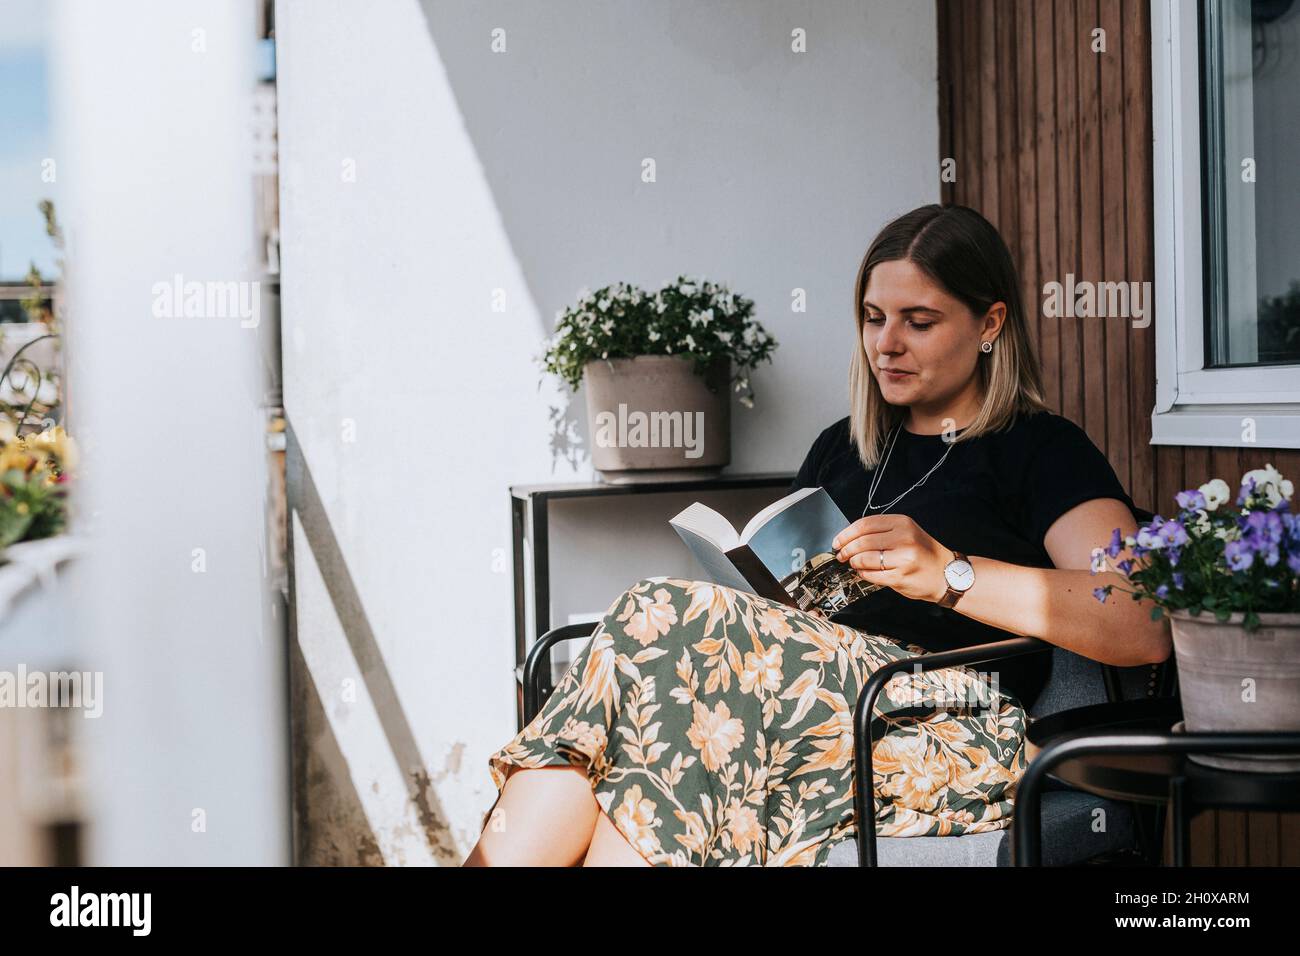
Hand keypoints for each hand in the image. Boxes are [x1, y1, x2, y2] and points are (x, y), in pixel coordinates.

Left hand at [830, 514, 951, 603]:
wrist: (947, 575)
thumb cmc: (923, 554)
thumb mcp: (906, 533)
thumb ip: (881, 532)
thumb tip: (849, 538)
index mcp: (902, 523)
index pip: (864, 524)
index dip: (846, 534)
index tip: (837, 541)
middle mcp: (904, 537)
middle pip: (862, 541)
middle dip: (846, 550)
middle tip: (841, 555)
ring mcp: (903, 558)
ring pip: (865, 558)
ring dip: (854, 562)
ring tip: (854, 564)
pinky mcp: (900, 576)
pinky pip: (872, 575)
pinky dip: (864, 574)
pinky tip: (865, 573)